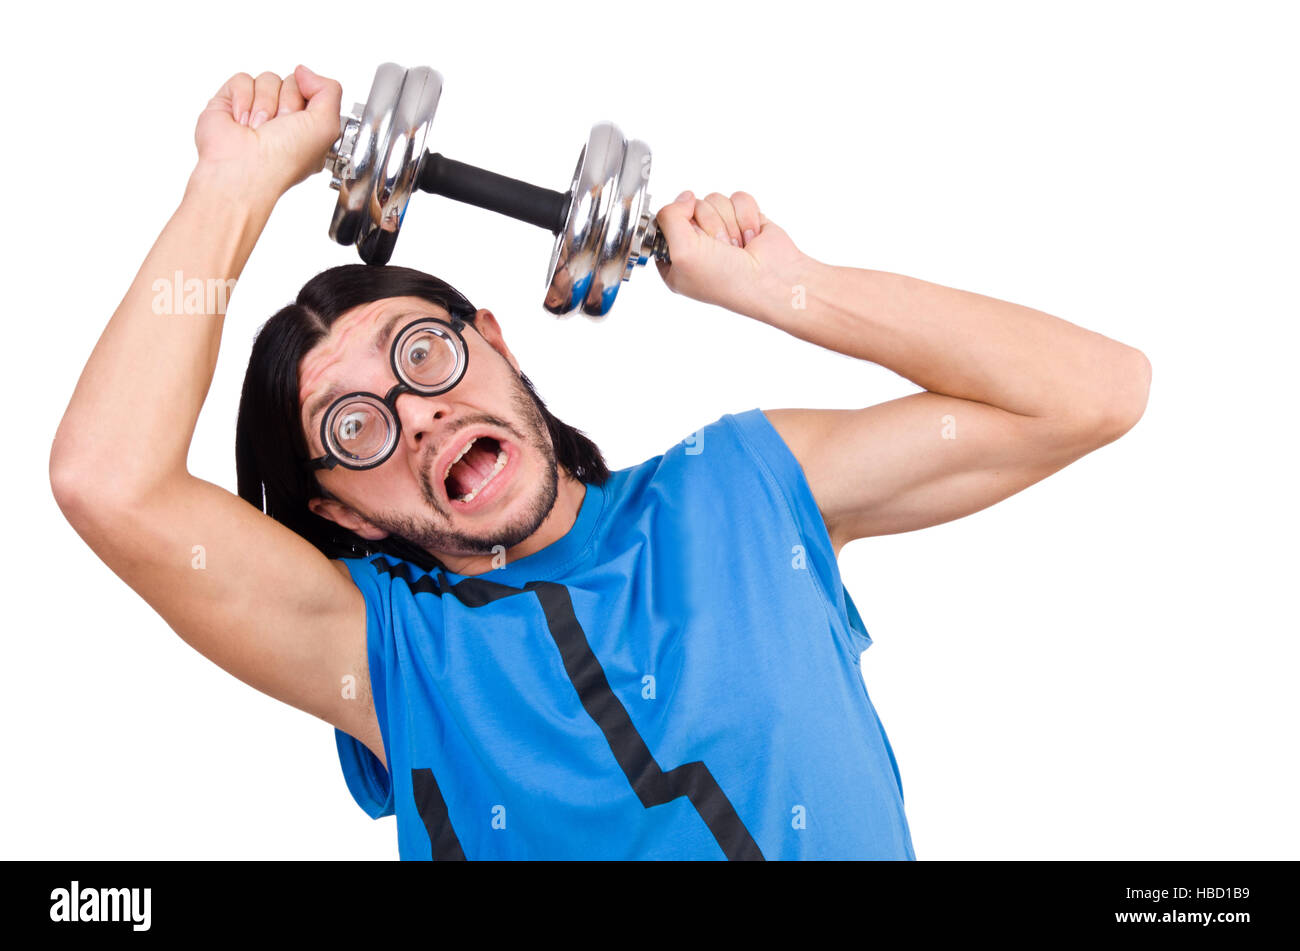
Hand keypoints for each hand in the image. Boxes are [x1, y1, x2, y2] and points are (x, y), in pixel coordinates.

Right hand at [192, 65, 342, 202]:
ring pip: (268, 79)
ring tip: (259, 128)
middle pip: (291, 81)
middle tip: (279, 126)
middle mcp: (283, 120)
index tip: (301, 121)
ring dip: (265, 104)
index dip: (309, 101)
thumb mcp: (328, 126)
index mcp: (308, 129)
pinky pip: (242, 80)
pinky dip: (243, 99)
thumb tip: (304, 72)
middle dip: (286, 102)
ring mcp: (256, 110)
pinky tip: (241, 122)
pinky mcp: (231, 103)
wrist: (244, 168)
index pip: (314, 91)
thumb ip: (330, 91)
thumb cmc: (283, 159)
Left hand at [653, 190, 806, 313]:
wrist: (771, 280)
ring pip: (715, 200)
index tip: (691, 239)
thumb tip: (684, 197)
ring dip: (728, 223)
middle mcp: (697, 244)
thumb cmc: (728, 281)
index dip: (678, 225)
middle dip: (709, 225)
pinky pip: (737, 198)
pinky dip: (746, 216)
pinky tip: (750, 238)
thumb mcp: (680, 253)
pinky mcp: (742, 220)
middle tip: (720, 248)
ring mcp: (721, 231)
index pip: (664, 222)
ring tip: (736, 247)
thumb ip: (669, 218)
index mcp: (675, 259)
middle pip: (691, 207)